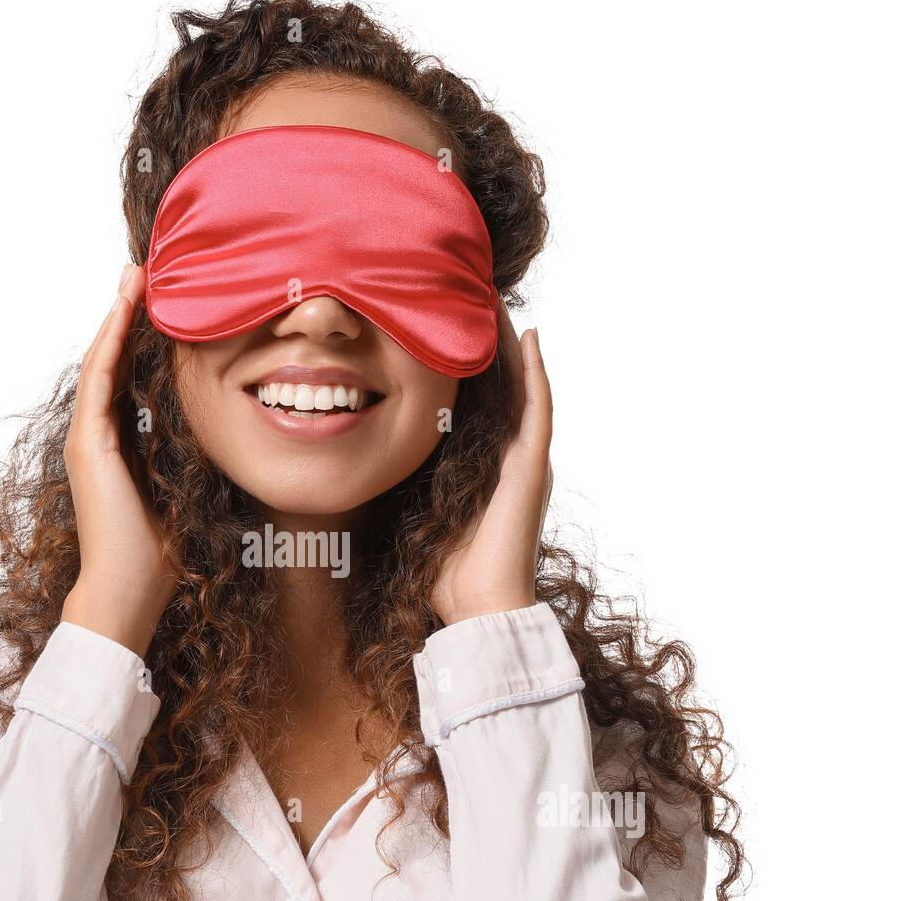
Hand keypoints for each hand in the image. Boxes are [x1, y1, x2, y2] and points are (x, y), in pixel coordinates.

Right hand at [61, 264, 177, 657]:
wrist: (129, 591)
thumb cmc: (161, 555)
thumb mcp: (189, 492)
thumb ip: (200, 462)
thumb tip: (241, 443)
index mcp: (121, 444)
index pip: (132, 377)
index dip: (144, 338)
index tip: (166, 303)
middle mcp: (99, 435)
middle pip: (113, 359)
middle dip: (128, 314)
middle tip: (145, 271)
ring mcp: (88, 438)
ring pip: (102, 360)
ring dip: (116, 315)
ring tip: (133, 276)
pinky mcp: (87, 445)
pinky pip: (99, 381)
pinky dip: (110, 343)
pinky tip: (124, 311)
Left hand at [430, 311, 552, 623]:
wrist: (476, 607)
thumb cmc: (445, 570)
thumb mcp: (412, 510)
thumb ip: (401, 481)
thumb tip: (359, 457)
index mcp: (480, 462)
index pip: (472, 398)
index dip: (461, 360)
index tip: (438, 321)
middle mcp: (506, 453)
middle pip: (498, 382)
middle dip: (485, 340)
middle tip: (469, 292)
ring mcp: (525, 458)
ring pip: (521, 384)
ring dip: (511, 342)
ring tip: (497, 298)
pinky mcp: (534, 467)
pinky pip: (539, 409)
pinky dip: (536, 373)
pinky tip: (529, 337)